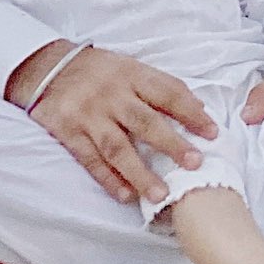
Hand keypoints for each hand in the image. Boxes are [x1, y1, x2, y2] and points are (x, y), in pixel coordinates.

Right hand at [5, 40, 217, 204]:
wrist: (50, 67)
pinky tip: (125, 196)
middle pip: (145, 122)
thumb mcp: (132, 68)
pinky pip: (90, 159)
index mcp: (133, 74)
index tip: (213, 133)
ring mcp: (89, 115)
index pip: (168, 93)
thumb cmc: (101, 71)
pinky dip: (108, 179)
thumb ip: (162, 87)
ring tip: (160, 194)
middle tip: (195, 164)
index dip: (192, 113)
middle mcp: (112, 94)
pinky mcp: (68, 132)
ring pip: (118, 147)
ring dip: (140, 173)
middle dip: (172, 144)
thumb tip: (199, 108)